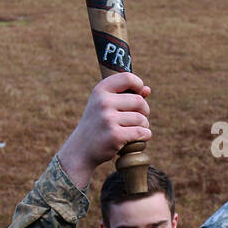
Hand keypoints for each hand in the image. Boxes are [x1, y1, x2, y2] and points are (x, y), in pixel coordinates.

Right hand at [59, 73, 150, 190]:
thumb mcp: (104, 105)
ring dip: (143, 126)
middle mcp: (103, 102)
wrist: (80, 150)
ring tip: (133, 130)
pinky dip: (145, 136)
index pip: (128, 77)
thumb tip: (147, 90)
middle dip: (144, 111)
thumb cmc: (97, 125)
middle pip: (139, 101)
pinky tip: (138, 139)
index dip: (138, 85)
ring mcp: (108, 119)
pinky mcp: (115, 136)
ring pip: (142, 119)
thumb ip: (125, 95)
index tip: (138, 94)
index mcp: (100, 90)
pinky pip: (142, 132)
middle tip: (137, 118)